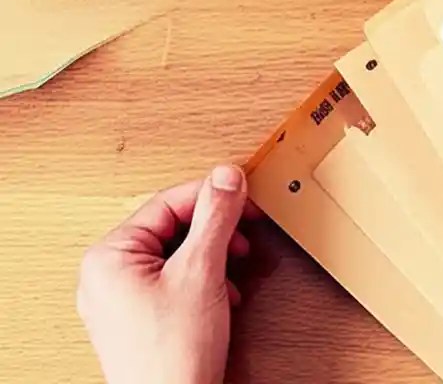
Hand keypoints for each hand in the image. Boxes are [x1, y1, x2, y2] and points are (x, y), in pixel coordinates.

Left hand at [78, 165, 258, 383]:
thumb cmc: (172, 357)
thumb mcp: (201, 273)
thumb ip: (215, 218)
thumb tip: (225, 177)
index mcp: (109, 256)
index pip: (167, 203)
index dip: (212, 196)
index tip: (245, 195)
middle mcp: (107, 275)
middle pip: (172, 229)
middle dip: (215, 234)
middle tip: (244, 237)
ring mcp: (121, 299)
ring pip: (176, 255)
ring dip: (213, 259)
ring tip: (233, 274)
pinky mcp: (139, 318)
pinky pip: (174, 282)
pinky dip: (204, 283)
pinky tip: (223, 297)